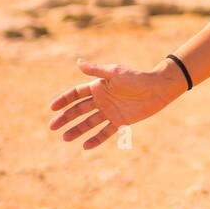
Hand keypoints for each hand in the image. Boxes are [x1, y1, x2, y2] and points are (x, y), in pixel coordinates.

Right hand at [48, 58, 185, 150]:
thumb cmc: (136, 78)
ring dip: (77, 130)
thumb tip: (78, 62)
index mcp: (98, 86)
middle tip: (52, 126)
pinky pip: (105, 132)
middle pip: (79, 110)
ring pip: (89, 123)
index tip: (52, 108)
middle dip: (65, 118)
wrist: (157, 89)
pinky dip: (96, 139)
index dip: (64, 100)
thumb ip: (96, 70)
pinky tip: (85, 146)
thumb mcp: (114, 73)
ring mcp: (110, 111)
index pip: (76, 94)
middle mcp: (102, 99)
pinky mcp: (120, 121)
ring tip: (65, 138)